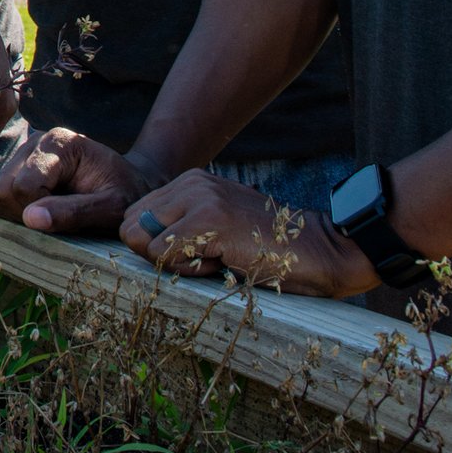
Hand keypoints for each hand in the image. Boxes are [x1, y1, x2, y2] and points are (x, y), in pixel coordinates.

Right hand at [0, 127, 167, 234]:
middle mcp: (35, 142)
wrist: (130, 183)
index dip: (42, 212)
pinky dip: (14, 211)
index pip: (24, 186)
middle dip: (27, 214)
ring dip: (19, 214)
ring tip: (53, 214)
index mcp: (59, 143)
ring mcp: (23, 154)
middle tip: (61, 219)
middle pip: (3, 189)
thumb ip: (74, 213)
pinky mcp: (16, 168)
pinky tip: (43, 210)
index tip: (72, 218)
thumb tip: (31, 219)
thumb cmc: (126, 194)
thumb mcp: (112, 207)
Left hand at [121, 171, 378, 296]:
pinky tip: (224, 262)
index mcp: (190, 182)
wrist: (320, 250)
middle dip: (158, 254)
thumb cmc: (268, 250)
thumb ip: (179, 228)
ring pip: (145, 241)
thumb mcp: (217, 229)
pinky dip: (188, 270)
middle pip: (130, 227)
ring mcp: (199, 197)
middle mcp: (190, 182)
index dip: (156, 248)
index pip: (134, 217)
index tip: (195, 253)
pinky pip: (165, 253)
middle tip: (204, 259)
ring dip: (175, 263)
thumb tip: (137, 243)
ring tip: (218, 259)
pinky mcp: (209, 219)